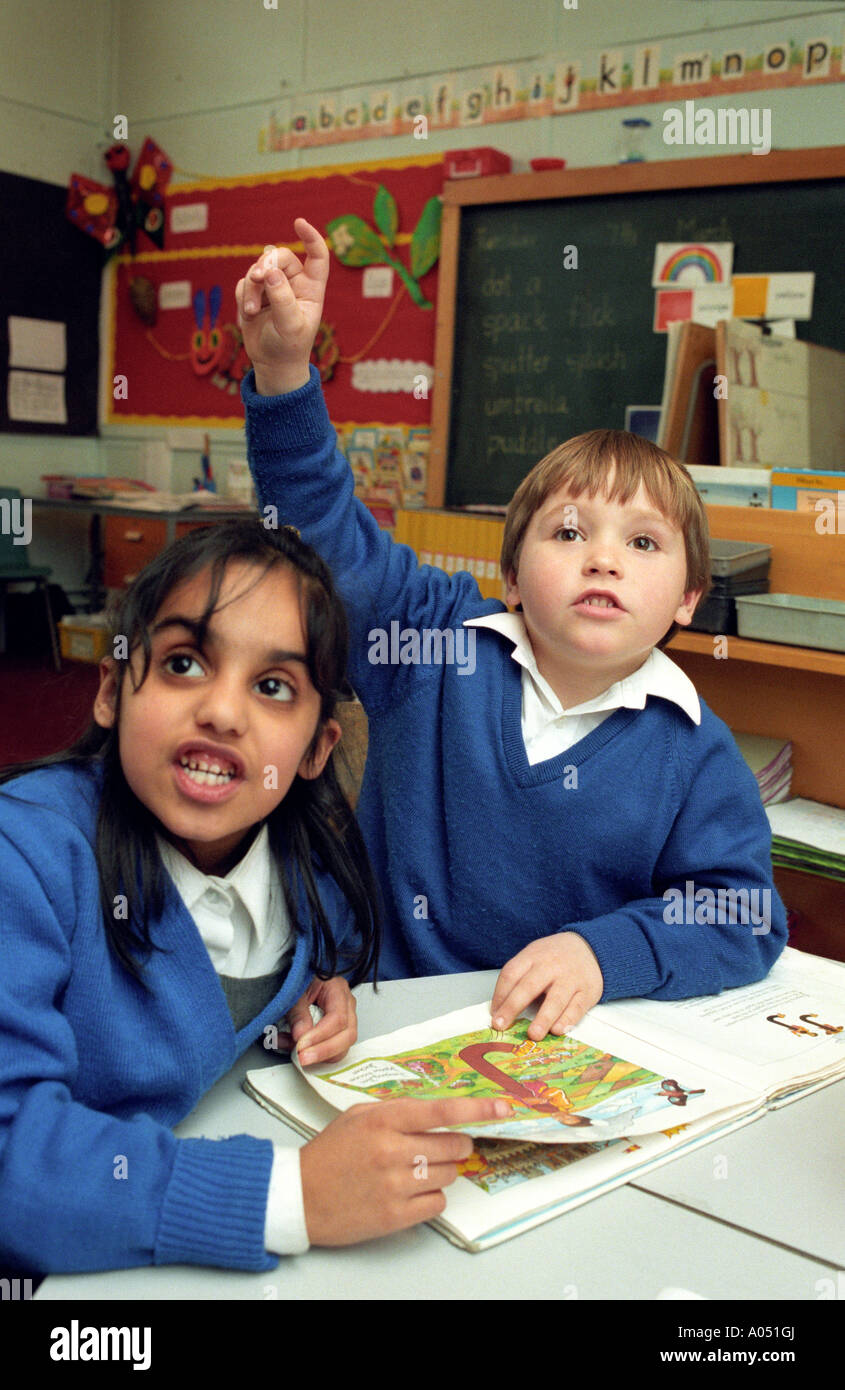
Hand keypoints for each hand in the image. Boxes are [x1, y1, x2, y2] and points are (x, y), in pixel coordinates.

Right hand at [234, 216, 329, 394]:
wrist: (271, 364)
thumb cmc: (288, 347)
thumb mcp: (290, 326)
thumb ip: (282, 298)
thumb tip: (270, 271)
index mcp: (312, 288)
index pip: (317, 256)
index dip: (311, 237)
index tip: (298, 222)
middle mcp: (293, 283)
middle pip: (278, 257)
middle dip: (266, 265)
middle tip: (258, 278)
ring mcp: (273, 287)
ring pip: (257, 270)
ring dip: (251, 287)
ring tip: (250, 311)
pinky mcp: (254, 294)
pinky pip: (243, 282)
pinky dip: (242, 296)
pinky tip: (247, 316)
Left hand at [281, 976, 356, 1067]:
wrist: (301, 978)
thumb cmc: (301, 980)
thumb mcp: (295, 991)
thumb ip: (297, 1013)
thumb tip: (300, 1036)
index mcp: (338, 990)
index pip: (338, 1018)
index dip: (320, 1035)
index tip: (302, 1045)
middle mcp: (346, 1005)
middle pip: (347, 1035)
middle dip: (324, 1051)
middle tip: (303, 1058)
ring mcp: (345, 1019)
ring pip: (343, 1046)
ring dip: (319, 1055)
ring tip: (294, 1052)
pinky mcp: (336, 1031)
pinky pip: (333, 1049)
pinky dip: (315, 1053)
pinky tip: (295, 1048)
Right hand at [299, 1096, 509, 1245]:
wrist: (299, 1196)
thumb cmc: (331, 1152)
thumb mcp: (360, 1116)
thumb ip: (399, 1111)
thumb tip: (441, 1113)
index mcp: (383, 1120)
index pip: (441, 1111)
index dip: (477, 1109)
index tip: (503, 1108)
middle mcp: (392, 1150)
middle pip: (454, 1145)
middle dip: (457, 1145)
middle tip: (443, 1146)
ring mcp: (395, 1185)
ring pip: (449, 1174)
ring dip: (441, 1171)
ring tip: (414, 1170)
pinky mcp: (395, 1215)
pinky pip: (438, 1203)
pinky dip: (431, 1197)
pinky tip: (410, 1192)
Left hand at [490, 932, 603, 1040]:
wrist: (590, 947)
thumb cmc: (555, 957)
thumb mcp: (534, 957)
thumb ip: (519, 978)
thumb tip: (500, 1009)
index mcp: (533, 956)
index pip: (511, 974)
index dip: (500, 995)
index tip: (494, 1014)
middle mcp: (551, 966)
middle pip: (529, 986)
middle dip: (513, 1007)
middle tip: (501, 1025)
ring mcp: (570, 978)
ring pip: (556, 999)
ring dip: (543, 1018)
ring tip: (533, 1034)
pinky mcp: (587, 991)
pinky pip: (577, 1007)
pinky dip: (567, 1020)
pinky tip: (557, 1030)